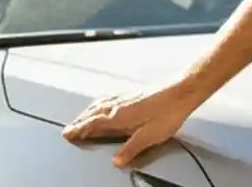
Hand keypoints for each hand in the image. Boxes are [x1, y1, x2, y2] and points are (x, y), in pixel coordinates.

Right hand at [62, 80, 203, 167]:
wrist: (183, 90)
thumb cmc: (169, 111)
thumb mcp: (149, 137)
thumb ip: (131, 149)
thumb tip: (117, 160)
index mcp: (118, 116)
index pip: (92, 124)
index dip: (79, 129)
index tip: (68, 133)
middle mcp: (119, 104)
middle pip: (93, 112)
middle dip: (80, 120)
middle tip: (70, 127)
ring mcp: (127, 97)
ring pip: (101, 104)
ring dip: (89, 111)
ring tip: (83, 117)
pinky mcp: (135, 93)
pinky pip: (110, 99)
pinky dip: (101, 104)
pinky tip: (107, 104)